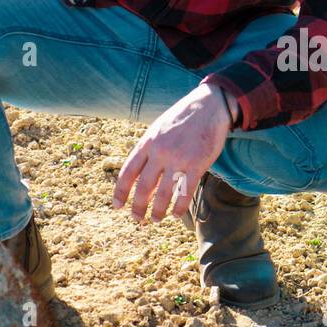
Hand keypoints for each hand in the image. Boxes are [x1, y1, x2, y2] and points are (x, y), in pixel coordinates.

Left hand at [111, 83, 231, 223]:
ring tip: (156, 219)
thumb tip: (137, 172)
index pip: (128, 172)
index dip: (121, 192)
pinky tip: (176, 214)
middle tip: (137, 219)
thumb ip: (147, 149)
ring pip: (164, 193)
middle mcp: (160, 152)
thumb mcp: (157, 129)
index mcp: (147, 143)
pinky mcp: (197, 164)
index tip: (117, 206)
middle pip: (144, 187)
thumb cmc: (182, 118)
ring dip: (158, 210)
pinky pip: (185, 192)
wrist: (208, 106)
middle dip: (138, 207)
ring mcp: (179, 159)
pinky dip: (179, 207)